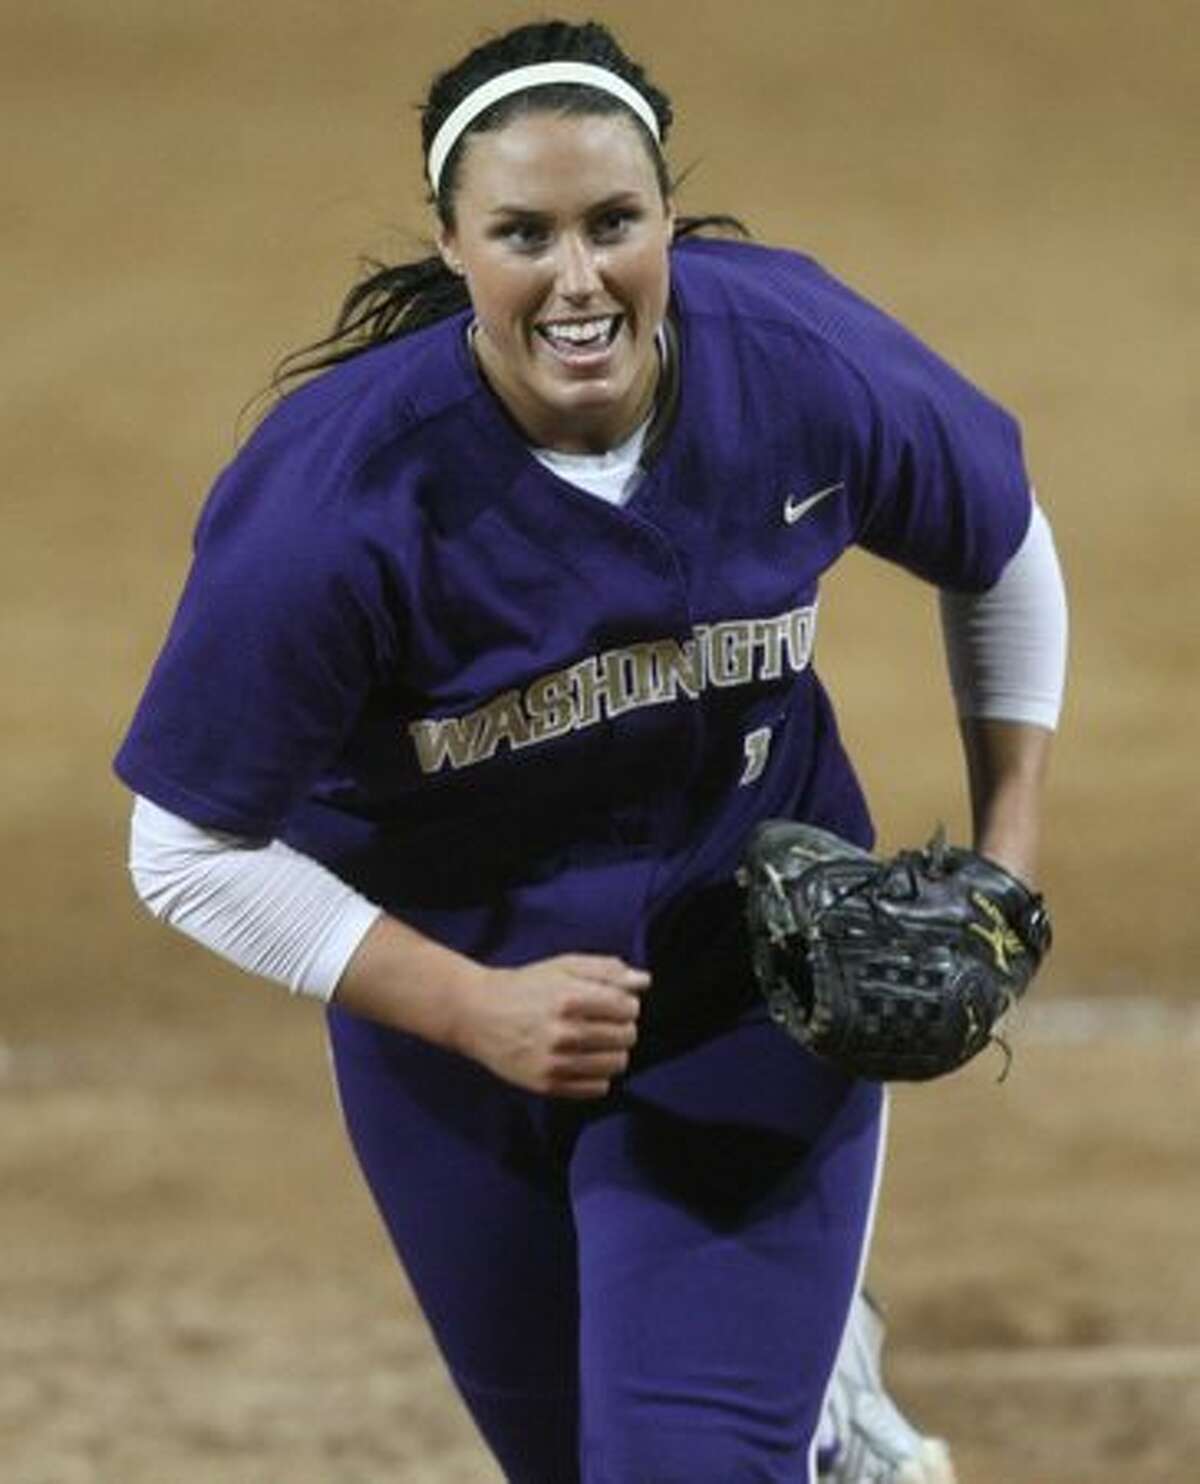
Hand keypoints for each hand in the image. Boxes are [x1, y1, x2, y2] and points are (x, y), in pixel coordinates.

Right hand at [450, 954, 650, 1098]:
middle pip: (626, 1037)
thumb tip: (644, 980)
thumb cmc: (525, 986)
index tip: (614, 1003)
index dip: (627, 1004)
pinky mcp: (547, 1085)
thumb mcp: (563, 966)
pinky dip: (598, 1075)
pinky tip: (583, 1060)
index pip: (628, 1008)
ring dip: (613, 1052)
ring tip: (595, 1042)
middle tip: (604, 1022)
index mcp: (569, 999)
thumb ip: (605, 971)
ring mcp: (555, 1063)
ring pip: (616, 1064)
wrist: (478, 1014)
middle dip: (622, 1027)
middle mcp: (564, 1033)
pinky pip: (597, 1088)